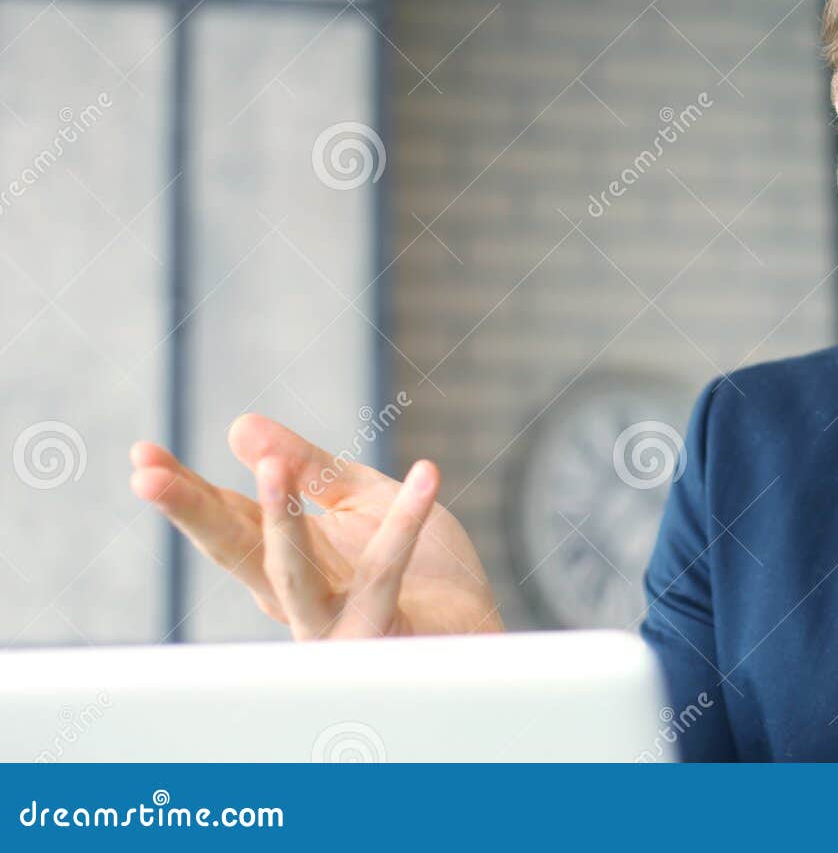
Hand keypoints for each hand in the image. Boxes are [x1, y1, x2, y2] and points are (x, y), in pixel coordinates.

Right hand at [129, 414, 502, 638]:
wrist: (475, 631)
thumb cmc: (420, 572)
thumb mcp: (361, 500)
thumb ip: (307, 466)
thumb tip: (237, 426)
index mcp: (285, 560)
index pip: (226, 519)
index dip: (185, 489)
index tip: (141, 453)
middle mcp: (296, 596)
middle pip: (236, 549)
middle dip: (193, 511)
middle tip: (147, 475)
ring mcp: (334, 620)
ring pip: (294, 575)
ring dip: (281, 522)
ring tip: (270, 468)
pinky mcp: (382, 628)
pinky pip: (389, 571)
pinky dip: (408, 521)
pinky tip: (426, 475)